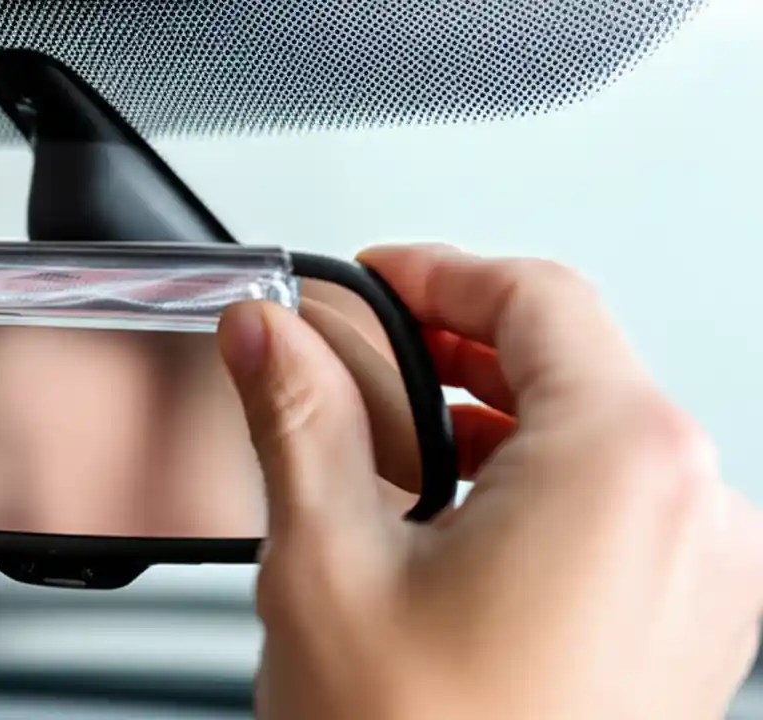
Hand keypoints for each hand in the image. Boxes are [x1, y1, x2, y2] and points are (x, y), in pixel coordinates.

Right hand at [217, 244, 762, 719]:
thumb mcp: (328, 564)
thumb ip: (296, 417)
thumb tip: (267, 334)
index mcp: (624, 466)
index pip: (537, 296)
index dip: (439, 268)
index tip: (376, 277)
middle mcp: (695, 514)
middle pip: (576, 359)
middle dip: (461, 341)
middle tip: (372, 349)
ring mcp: (706, 578)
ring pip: (601, 434)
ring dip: (498, 414)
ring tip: (402, 437)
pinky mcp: (689, 627)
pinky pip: (622, 507)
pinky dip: (539, 483)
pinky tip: (461, 515)